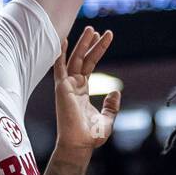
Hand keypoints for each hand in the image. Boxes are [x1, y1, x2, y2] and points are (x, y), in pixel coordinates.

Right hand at [53, 27, 120, 152]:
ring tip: (91, 30)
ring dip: (82, 44)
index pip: (90, 65)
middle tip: (97, 30)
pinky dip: (59, 53)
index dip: (98, 50)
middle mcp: (73, 86)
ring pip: (74, 59)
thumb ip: (111, 105)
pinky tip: (63, 39)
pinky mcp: (62, 88)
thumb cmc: (90, 136)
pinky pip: (59, 67)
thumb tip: (116, 92)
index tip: (106, 37)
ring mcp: (67, 86)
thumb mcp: (107, 119)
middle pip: (82, 59)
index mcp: (82, 91)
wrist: (79, 144)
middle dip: (90, 44)